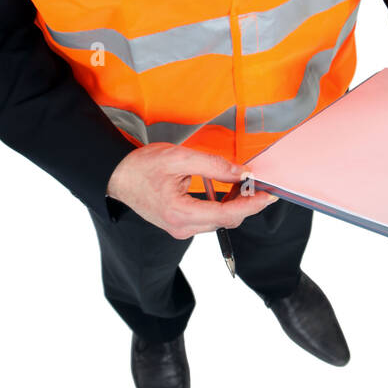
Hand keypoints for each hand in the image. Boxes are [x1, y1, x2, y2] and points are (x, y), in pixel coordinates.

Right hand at [105, 143, 278, 238]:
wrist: (117, 177)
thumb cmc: (142, 167)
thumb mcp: (179, 158)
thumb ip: (213, 165)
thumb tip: (241, 172)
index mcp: (181, 213)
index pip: (227, 215)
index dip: (252, 205)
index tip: (269, 195)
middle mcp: (182, 228)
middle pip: (226, 221)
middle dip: (246, 203)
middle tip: (257, 183)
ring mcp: (180, 229)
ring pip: (218, 221)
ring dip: (234, 205)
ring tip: (242, 184)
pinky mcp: (179, 225)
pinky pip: (208, 219)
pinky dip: (221, 206)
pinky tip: (225, 191)